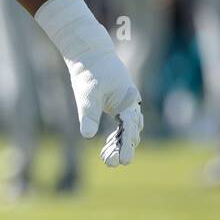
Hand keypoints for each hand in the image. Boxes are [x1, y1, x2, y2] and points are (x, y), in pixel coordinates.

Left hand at [64, 50, 142, 166]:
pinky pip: (122, 125)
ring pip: (128, 130)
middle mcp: (131, 104)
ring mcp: (126, 105)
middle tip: (111, 164)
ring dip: (119, 144)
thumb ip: (89, 114)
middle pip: (132, 132)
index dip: (126, 146)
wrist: (90, 55)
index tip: (122, 161)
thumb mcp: (87, 94)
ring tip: (107, 158)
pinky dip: (116, 136)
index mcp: (128, 101)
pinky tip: (107, 146)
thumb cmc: (90, 73)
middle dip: (123, 148)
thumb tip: (87, 135)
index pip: (130, 128)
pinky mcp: (118, 106)